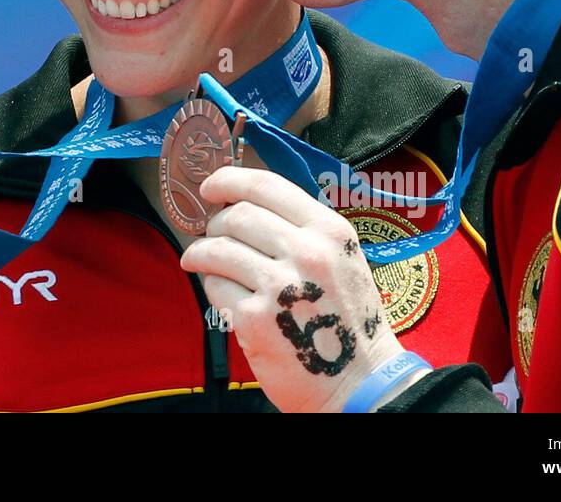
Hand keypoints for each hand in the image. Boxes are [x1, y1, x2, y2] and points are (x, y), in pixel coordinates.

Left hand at [179, 165, 408, 411]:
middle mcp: (306, 252)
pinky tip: (221, 292)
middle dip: (214, 224)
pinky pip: (215, 286)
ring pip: (218, 249)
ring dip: (201, 253)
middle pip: (236, 215)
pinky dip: (211, 285)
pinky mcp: (256, 319)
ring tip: (199, 260)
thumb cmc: (348, 319)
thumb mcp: (340, 258)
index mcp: (329, 230)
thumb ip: (301, 229)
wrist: (360, 380)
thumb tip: (243, 204)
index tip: (210, 188)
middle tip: (211, 235)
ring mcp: (279, 285)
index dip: (228, 180)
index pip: (265, 185)